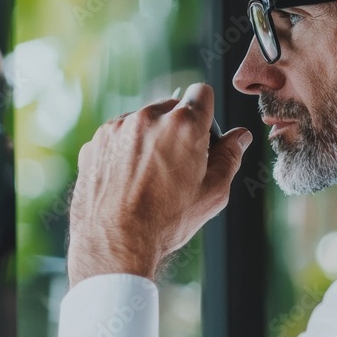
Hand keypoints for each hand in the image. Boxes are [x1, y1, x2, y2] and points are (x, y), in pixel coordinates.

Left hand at [66, 83, 252, 286]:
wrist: (115, 243)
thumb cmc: (167, 221)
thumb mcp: (212, 193)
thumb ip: (230, 157)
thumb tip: (241, 136)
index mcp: (184, 125)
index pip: (201, 93)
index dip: (205, 113)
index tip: (202, 136)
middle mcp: (148, 117)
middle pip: (171, 108)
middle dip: (177, 129)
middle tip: (177, 166)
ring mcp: (117, 128)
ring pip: (141, 122)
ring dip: (149, 139)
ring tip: (148, 179)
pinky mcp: (95, 142)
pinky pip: (117, 137)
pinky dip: (124, 152)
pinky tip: (127, 182)